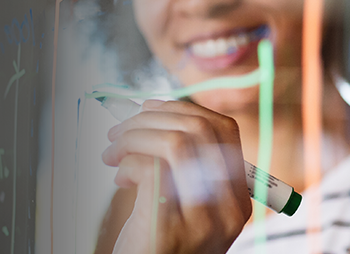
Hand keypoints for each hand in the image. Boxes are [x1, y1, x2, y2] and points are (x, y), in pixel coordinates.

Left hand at [102, 99, 252, 253]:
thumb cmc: (158, 243)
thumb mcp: (185, 203)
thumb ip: (186, 166)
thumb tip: (159, 111)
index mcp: (237, 197)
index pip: (225, 129)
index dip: (183, 108)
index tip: (149, 110)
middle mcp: (228, 208)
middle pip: (198, 130)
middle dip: (149, 118)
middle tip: (119, 131)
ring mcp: (202, 220)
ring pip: (175, 143)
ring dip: (134, 136)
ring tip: (112, 151)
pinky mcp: (170, 230)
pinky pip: (151, 169)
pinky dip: (128, 161)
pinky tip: (118, 176)